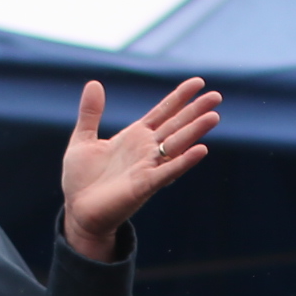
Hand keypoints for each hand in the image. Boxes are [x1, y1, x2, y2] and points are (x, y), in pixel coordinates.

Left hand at [61, 77, 220, 258]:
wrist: (78, 213)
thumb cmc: (81, 179)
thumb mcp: (83, 140)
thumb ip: (90, 113)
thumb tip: (94, 82)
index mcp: (134, 137)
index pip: (163, 112)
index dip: (179, 97)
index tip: (198, 82)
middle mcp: (146, 150)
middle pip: (176, 125)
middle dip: (195, 111)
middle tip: (216, 96)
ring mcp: (148, 167)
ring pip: (177, 145)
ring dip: (195, 131)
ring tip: (213, 117)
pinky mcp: (145, 185)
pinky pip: (168, 171)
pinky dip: (184, 161)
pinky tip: (201, 150)